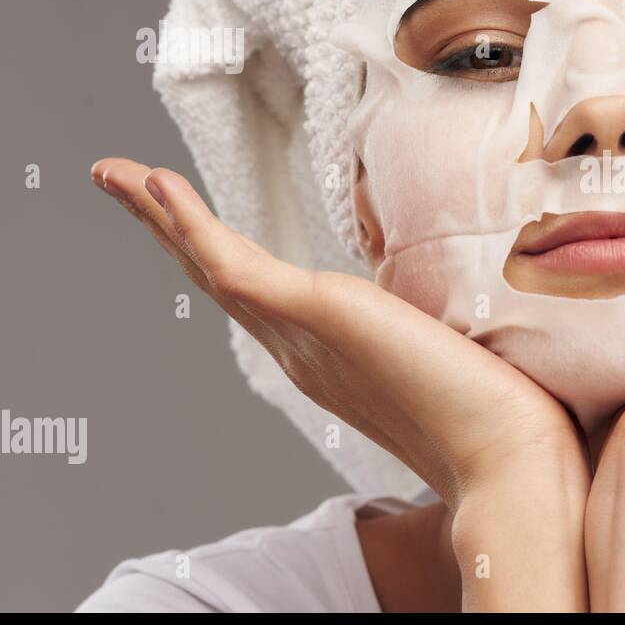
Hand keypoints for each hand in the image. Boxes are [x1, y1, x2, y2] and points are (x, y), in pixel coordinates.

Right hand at [91, 158, 590, 609]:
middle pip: (213, 275)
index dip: (206, 248)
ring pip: (209, 266)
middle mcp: (299, 350)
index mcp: (323, 355)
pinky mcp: (319, 317)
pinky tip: (161, 187)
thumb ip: (421, 323)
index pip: (250, 291)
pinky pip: (235, 266)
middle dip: (161, 226)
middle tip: (115, 177)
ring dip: (158, 216)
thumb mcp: (442, 348)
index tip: (175, 209)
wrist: (510, 453)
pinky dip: (192, 226)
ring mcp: (302, 338)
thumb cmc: (492, 409)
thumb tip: (444, 297)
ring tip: (114, 171)